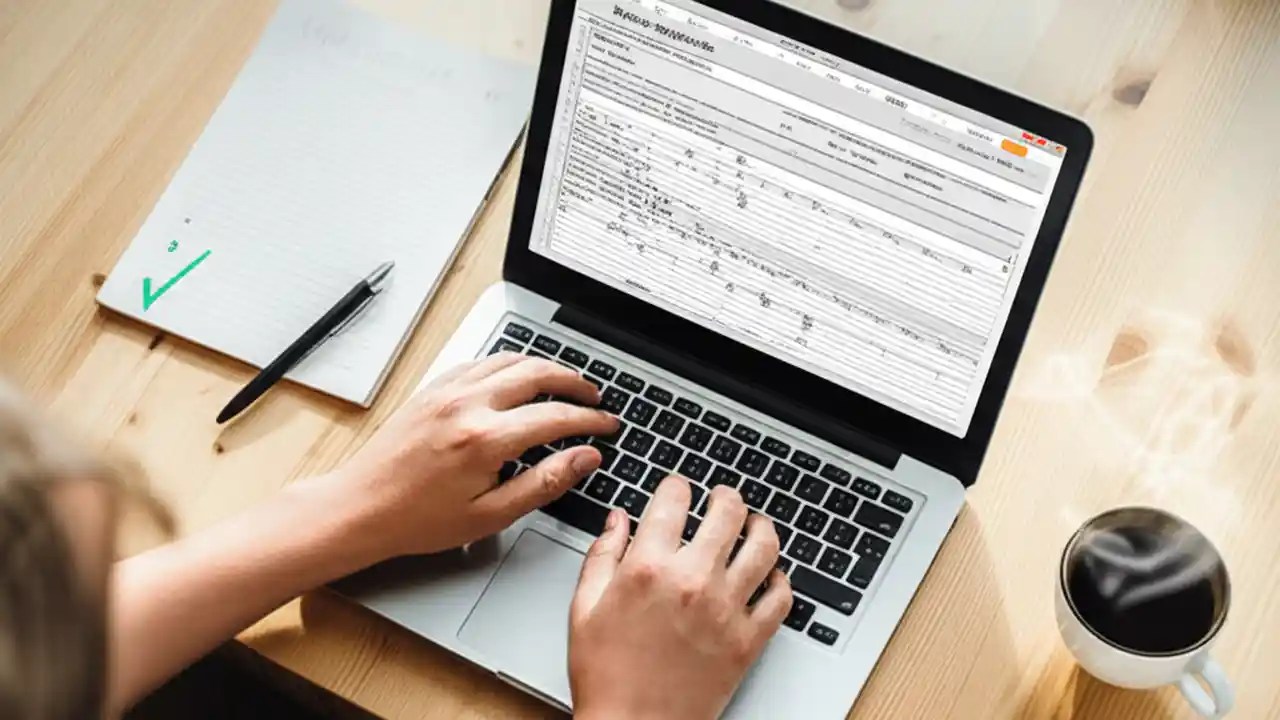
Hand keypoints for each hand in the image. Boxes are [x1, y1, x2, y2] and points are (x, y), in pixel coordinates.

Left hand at [317, 353, 618, 562]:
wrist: (361, 507)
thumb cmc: (417, 518)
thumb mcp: (491, 515)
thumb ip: (545, 482)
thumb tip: (584, 459)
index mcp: (485, 439)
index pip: (556, 417)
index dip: (591, 419)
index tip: (607, 424)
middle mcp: (468, 405)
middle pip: (538, 374)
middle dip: (575, 382)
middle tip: (595, 396)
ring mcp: (448, 391)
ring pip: (511, 360)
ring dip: (545, 367)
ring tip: (565, 383)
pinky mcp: (434, 389)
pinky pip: (482, 361)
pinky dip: (510, 364)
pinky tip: (519, 376)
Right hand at [568, 477, 792, 719]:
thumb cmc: (605, 676)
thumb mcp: (584, 608)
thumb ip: (602, 556)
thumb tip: (617, 521)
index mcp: (648, 568)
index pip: (673, 499)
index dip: (676, 486)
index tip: (677, 488)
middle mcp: (692, 581)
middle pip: (727, 512)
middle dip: (725, 496)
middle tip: (723, 497)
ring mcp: (726, 610)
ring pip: (763, 547)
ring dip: (761, 527)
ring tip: (755, 524)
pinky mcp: (748, 640)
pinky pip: (780, 598)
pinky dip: (781, 580)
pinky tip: (770, 574)